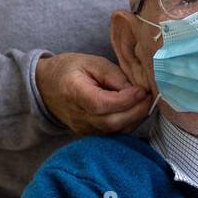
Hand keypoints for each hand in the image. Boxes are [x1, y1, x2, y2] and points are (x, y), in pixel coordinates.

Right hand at [35, 53, 151, 135]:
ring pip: (115, 131)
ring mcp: (82, 128)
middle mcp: (76, 115)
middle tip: (150, 97)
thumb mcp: (92, 62)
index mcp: (73, 92)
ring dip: (135, 119)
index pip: (101, 104)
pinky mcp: (88, 134)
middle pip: (111, 122)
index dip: (125, 100)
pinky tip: (134, 111)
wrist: (46, 87)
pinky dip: (127, 124)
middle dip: (136, 111)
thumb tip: (138, 91)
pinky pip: (113, 133)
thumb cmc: (71, 70)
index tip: (142, 91)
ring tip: (145, 103)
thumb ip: (114, 76)